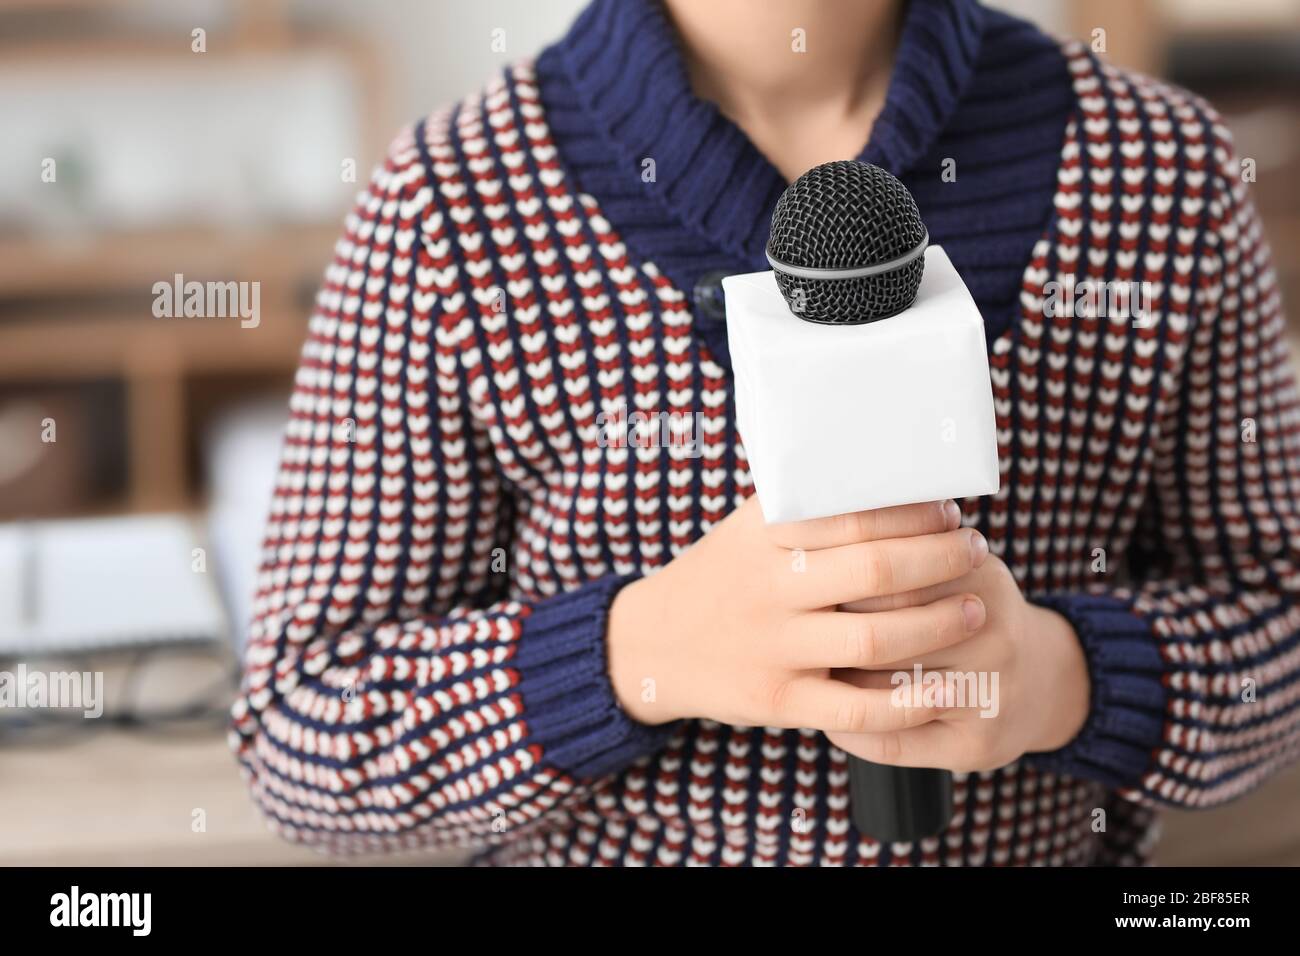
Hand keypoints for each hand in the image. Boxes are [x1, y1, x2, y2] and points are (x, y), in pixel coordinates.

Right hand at [607, 495, 986, 734]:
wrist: (652, 644)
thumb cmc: (722, 576)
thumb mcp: (747, 527)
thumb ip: (804, 501)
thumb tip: (878, 457)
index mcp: (764, 536)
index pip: (856, 516)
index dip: (915, 513)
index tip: (949, 510)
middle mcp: (768, 589)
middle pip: (876, 571)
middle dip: (942, 560)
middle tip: (975, 551)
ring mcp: (773, 648)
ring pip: (875, 640)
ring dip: (939, 624)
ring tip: (975, 608)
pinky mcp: (778, 701)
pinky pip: (856, 710)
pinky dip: (909, 701)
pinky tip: (946, 685)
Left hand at [828, 554, 1090, 771]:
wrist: (1043, 680)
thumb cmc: (973, 613)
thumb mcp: (956, 567)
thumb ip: (904, 546)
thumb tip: (825, 530)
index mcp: (980, 580)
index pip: (888, 576)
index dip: (838, 584)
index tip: (806, 584)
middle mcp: (992, 636)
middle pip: (884, 635)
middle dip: (833, 634)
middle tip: (798, 632)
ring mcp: (990, 694)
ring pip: (885, 692)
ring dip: (837, 685)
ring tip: (810, 673)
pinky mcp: (977, 745)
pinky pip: (894, 743)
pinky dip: (852, 732)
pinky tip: (831, 718)